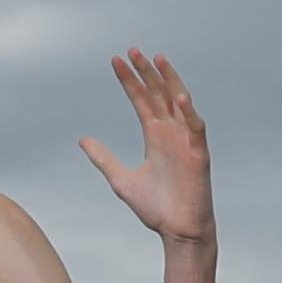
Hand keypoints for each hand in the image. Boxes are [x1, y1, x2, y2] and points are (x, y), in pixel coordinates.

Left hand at [79, 50, 211, 246]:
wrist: (177, 231)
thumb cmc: (156, 207)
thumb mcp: (121, 181)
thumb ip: (104, 159)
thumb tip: (83, 140)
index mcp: (155, 136)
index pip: (140, 100)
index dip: (129, 81)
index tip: (115, 61)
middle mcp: (171, 133)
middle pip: (158, 95)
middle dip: (146, 73)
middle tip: (133, 50)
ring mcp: (186, 141)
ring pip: (179, 103)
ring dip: (170, 81)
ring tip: (158, 59)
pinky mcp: (198, 155)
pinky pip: (195, 128)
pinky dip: (189, 113)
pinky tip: (180, 97)